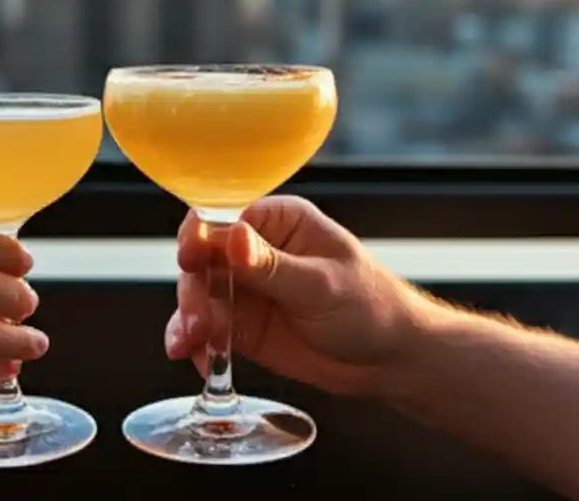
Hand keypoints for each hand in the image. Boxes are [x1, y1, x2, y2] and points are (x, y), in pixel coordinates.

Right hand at [164, 196, 438, 395]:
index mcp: (279, 222)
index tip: (191, 259)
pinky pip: (207, 331)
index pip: (223, 218)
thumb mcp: (322, 285)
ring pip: (199, 297)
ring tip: (192, 345)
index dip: (200, 236)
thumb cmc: (371, 307)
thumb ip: (273, 266)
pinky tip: (201, 361)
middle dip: (194, 291)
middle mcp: (255, 251)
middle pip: (202, 260)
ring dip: (189, 320)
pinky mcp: (242, 325)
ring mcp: (246, 289)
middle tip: (198, 321)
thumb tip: (233, 237)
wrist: (389, 359)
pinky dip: (198, 345)